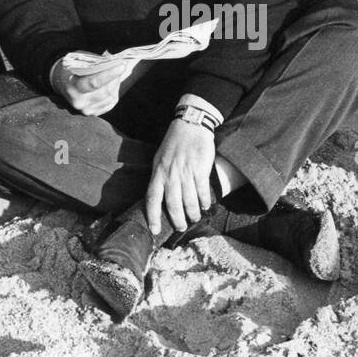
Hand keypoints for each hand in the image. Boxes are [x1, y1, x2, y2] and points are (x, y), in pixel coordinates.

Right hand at [50, 58, 131, 115]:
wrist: (63, 83)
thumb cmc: (74, 70)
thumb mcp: (81, 64)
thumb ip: (97, 64)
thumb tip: (115, 63)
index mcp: (72, 87)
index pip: (94, 82)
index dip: (109, 74)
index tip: (121, 65)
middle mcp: (79, 101)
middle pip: (105, 90)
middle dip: (115, 77)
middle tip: (121, 65)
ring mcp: (86, 109)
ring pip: (110, 96)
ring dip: (116, 83)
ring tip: (114, 74)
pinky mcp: (94, 113)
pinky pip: (111, 102)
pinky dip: (114, 91)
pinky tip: (111, 84)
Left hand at [145, 118, 215, 234]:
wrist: (190, 125)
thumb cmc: (174, 143)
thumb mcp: (159, 159)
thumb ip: (159, 177)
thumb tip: (159, 196)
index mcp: (158, 173)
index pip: (152, 199)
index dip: (152, 216)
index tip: (155, 230)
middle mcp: (170, 174)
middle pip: (173, 204)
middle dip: (177, 220)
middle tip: (181, 227)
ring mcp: (185, 172)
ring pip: (189, 200)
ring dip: (193, 212)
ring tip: (195, 218)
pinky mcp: (200, 168)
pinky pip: (202, 190)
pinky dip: (204, 201)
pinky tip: (205, 205)